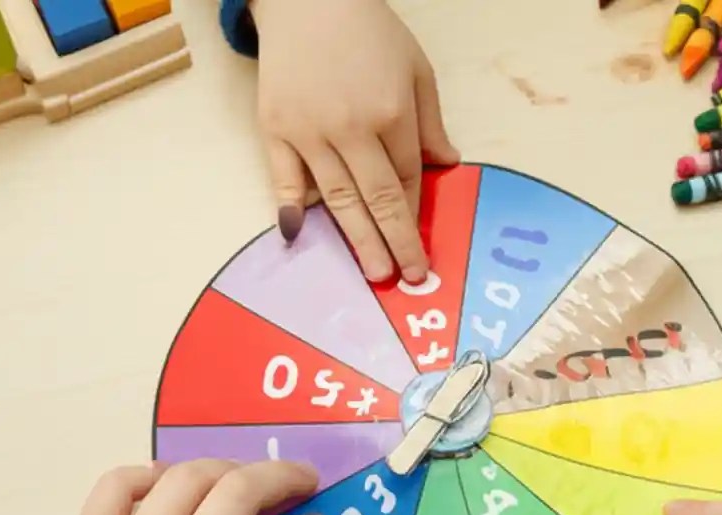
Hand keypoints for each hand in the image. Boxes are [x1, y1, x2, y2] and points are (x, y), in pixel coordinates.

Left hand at [7, 460, 328, 514]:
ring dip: (219, 468)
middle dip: (272, 474)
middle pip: (233, 485)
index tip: (310, 502)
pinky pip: (114, 486)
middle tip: (287, 481)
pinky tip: (163, 484)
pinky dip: (145, 473)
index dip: (299, 510)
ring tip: (232, 480)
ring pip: (182, 477)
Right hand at [251, 0, 459, 283]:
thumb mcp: (415, 68)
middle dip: (395, 242)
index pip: (406, 177)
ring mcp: (309, 132)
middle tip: (407, 278)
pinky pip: (285, 178)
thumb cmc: (368, 30)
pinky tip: (298, 237)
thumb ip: (430, 121)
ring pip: (337, 199)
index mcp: (391, 113)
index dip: (413, 211)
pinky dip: (291, 208)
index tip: (420, 243)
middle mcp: (350, 129)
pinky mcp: (274, 129)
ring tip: (372, 273)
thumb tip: (447, 165)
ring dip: (357, 240)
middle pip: (377, 199)